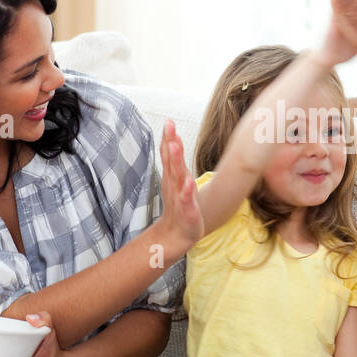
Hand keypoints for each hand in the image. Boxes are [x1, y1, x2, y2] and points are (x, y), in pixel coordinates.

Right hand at [155, 119, 202, 254]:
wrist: (176, 235)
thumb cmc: (178, 205)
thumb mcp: (175, 180)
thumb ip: (173, 160)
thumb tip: (173, 138)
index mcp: (172, 176)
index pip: (168, 154)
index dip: (168, 137)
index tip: (169, 120)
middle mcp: (174, 184)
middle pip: (171, 161)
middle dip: (170, 143)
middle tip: (169, 126)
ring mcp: (180, 197)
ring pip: (177, 177)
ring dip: (175, 162)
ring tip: (174, 147)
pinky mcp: (187, 210)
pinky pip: (186, 199)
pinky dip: (186, 191)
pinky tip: (188, 182)